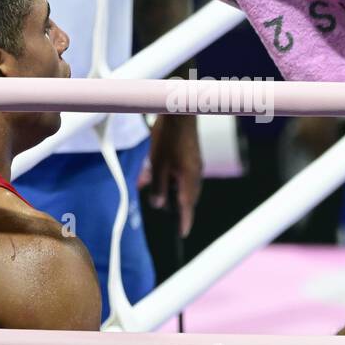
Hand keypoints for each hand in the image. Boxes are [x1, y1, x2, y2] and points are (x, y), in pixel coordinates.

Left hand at [139, 114, 201, 237]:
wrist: (179, 110)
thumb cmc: (168, 136)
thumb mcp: (157, 164)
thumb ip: (157, 186)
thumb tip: (158, 204)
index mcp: (189, 178)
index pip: (187, 206)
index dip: (184, 221)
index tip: (182, 234)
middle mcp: (195, 173)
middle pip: (185, 196)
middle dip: (172, 202)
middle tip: (158, 204)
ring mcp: (194, 164)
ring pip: (181, 183)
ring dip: (167, 187)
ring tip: (149, 182)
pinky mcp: (191, 156)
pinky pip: (181, 172)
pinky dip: (169, 176)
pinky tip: (154, 170)